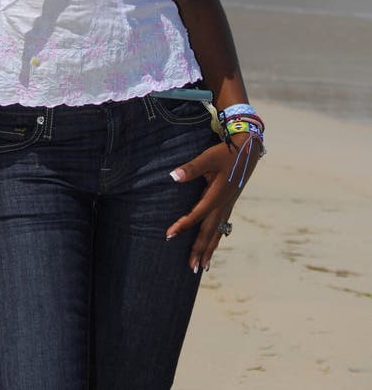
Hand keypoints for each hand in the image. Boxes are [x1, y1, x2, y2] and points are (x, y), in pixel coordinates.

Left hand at [165, 133, 261, 271]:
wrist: (248, 150)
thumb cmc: (226, 152)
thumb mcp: (208, 157)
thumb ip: (191, 168)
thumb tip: (173, 176)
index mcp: (217, 195)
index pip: (197, 215)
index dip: (183, 225)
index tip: (169, 235)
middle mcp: (224, 204)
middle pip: (209, 231)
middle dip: (200, 250)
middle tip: (191, 268)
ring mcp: (228, 205)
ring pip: (218, 232)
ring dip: (210, 249)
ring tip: (204, 267)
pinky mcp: (230, 203)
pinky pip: (222, 226)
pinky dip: (217, 238)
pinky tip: (215, 244)